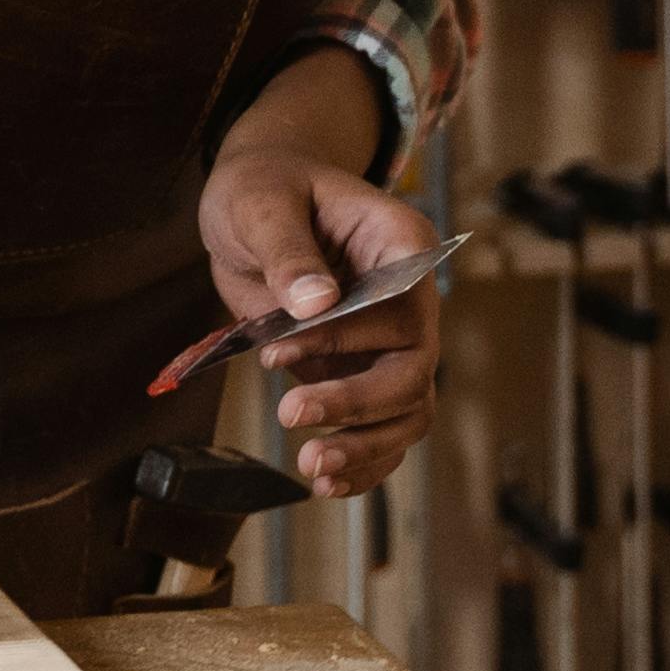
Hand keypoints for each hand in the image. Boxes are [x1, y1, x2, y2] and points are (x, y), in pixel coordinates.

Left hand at [198, 51, 439, 498]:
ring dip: (365, 447)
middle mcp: (409, 298)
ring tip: (311, 467)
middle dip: (357, 403)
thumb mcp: (263, 204)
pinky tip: (327, 483)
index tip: (280, 346)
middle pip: (413, 368)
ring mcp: (388, 341)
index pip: (403, 303)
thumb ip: (288, 251)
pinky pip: (382, 427)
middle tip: (292, 414)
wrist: (256, 201)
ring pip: (407, 408)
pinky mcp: (361, 370)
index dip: (351, 335)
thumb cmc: (265, 187)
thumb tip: (315, 303)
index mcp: (401, 245)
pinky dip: (363, 461)